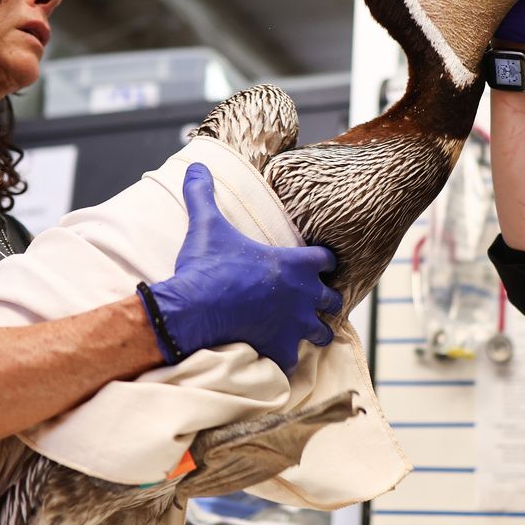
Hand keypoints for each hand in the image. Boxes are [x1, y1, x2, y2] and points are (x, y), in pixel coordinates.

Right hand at [139, 163, 341, 375]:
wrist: (191, 310)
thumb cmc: (206, 267)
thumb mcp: (206, 224)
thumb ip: (204, 194)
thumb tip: (195, 166)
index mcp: (295, 264)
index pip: (328, 259)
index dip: (322, 261)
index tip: (314, 264)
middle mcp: (304, 295)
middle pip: (333, 300)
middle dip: (323, 301)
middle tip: (306, 301)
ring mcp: (295, 325)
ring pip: (323, 334)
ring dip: (313, 331)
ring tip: (297, 329)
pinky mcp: (281, 350)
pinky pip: (295, 359)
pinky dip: (286, 357)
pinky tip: (274, 352)